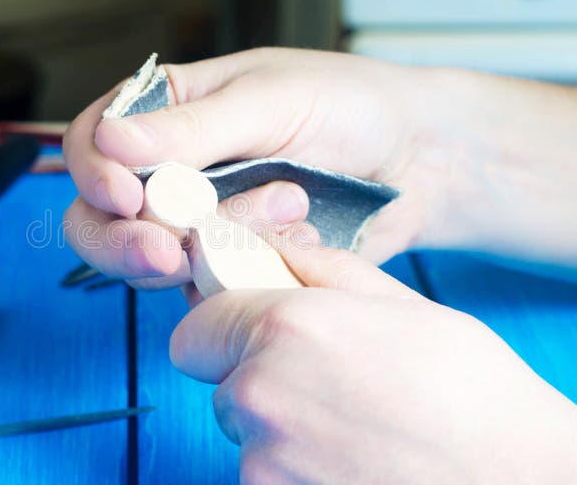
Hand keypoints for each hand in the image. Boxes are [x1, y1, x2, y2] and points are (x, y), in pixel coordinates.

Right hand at [64, 48, 444, 288]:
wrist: (415, 159)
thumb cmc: (347, 106)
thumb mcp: (269, 100)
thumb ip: (190, 129)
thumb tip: (109, 142)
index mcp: (167, 113)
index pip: (93, 145)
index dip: (94, 175)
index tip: (127, 197)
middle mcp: (172, 172)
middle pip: (100, 220)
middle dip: (126, 242)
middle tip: (169, 252)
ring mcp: (199, 223)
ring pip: (152, 262)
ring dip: (212, 247)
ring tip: (286, 206)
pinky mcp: (232, 265)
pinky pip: (210, 286)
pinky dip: (249, 271)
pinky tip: (300, 238)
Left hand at [171, 226, 576, 483]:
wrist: (519, 481)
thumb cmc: (473, 396)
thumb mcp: (402, 306)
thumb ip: (324, 273)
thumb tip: (282, 253)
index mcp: (284, 327)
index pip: (196, 327)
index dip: (221, 329)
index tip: (248, 334)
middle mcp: (260, 394)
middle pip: (221, 384)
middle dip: (255, 378)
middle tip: (319, 383)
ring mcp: (265, 462)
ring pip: (246, 435)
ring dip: (279, 429)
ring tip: (349, 427)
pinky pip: (266, 476)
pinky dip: (295, 470)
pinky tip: (349, 460)